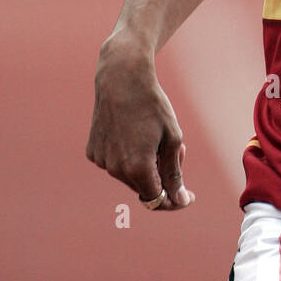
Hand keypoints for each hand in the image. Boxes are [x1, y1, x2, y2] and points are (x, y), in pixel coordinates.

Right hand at [86, 36, 194, 211]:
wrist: (121, 79)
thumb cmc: (152, 106)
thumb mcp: (172, 138)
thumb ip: (174, 173)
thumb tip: (178, 199)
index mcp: (138, 168)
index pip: (158, 200)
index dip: (174, 200)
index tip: (188, 196)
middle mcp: (116, 169)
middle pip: (145, 187)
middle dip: (163, 176)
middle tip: (179, 151)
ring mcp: (102, 160)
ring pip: (130, 175)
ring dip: (146, 165)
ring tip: (156, 138)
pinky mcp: (93, 151)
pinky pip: (116, 163)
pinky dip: (129, 156)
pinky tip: (135, 133)